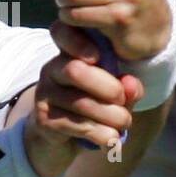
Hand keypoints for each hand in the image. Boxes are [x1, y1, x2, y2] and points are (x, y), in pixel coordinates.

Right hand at [22, 21, 136, 176]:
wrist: (58, 143)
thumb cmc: (90, 111)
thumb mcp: (111, 96)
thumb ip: (125, 88)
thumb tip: (131, 85)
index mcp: (68, 54)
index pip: (62, 33)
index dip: (78, 41)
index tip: (99, 57)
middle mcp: (51, 71)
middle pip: (75, 70)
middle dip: (108, 87)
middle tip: (123, 101)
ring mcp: (45, 96)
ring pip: (80, 102)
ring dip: (111, 116)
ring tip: (125, 124)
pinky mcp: (44, 121)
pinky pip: (76, 125)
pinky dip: (101, 134)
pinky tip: (112, 141)